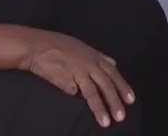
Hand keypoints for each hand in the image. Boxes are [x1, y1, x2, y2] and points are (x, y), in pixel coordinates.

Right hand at [20, 29, 135, 127]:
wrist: (36, 46)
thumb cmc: (59, 46)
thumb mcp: (82, 47)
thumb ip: (99, 57)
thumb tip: (114, 62)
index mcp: (94, 56)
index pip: (113, 73)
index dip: (122, 86)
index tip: (131, 100)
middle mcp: (88, 64)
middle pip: (105, 85)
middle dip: (114, 101)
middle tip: (121, 116)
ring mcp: (76, 72)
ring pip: (92, 92)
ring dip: (100, 108)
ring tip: (106, 122)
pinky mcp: (64, 79)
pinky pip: (71, 91)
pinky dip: (74, 94)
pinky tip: (73, 97)